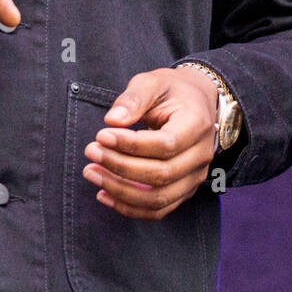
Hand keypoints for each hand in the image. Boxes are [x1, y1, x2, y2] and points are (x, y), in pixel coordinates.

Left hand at [82, 66, 218, 219]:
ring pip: (159, 198)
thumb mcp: (152, 82)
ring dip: (121, 191)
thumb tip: (112, 120)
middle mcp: (200, 156)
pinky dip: (130, 207)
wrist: (196, 102)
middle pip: (161, 174)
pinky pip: (158, 209)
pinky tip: (104, 195)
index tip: (101, 135)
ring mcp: (195, 177)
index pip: (165, 144)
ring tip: (92, 173)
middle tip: (91, 152)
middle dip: (120, 167)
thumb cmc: (172, 90)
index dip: (131, 145)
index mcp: (196, 124)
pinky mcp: (184, 190)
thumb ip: (133, 98)